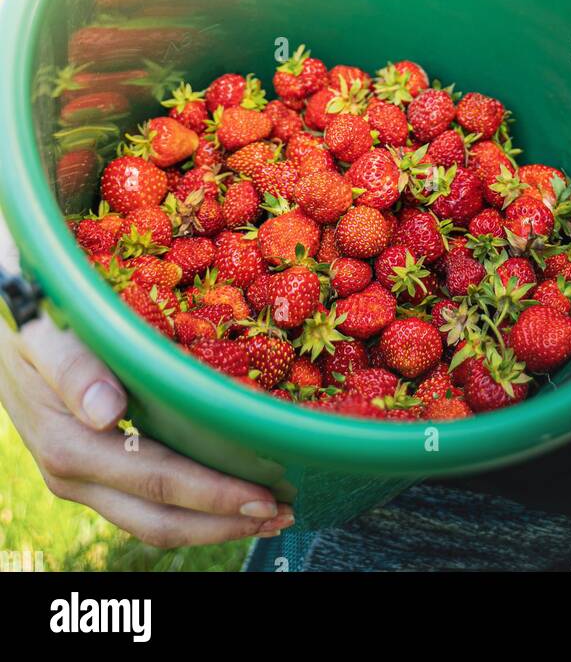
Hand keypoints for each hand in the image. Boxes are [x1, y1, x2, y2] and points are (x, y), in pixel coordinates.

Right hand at [0, 313, 293, 546]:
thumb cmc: (25, 310)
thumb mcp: (41, 327)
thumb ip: (72, 366)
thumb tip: (108, 412)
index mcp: (68, 443)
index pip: (156, 482)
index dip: (214, 496)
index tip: (266, 495)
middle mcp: (73, 472)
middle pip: (158, 520)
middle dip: (224, 521)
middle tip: (283, 513)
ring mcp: (79, 475)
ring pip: (150, 520)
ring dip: (211, 521)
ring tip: (267, 512)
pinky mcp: (88, 465)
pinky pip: (140, 499)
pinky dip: (189, 503)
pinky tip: (224, 487)